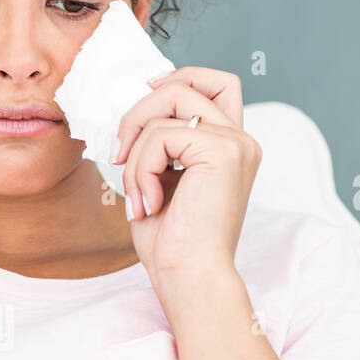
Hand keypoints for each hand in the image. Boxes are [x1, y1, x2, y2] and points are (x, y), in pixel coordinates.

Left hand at [112, 66, 260, 307]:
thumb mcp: (158, 180)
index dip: (176, 80)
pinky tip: (148, 202)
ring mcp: (236, 143)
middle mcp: (241, 140)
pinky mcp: (223, 152)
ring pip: (169, 103)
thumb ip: (157, 142)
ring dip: (137, 148)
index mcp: (230, 146)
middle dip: (140, 111)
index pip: (214, 83)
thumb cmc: (172, 243)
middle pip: (186, 83)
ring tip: (137, 193)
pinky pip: (161, 133)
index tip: (140, 110)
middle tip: (119, 153)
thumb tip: (131, 108)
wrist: (188, 279)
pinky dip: (141, 167)